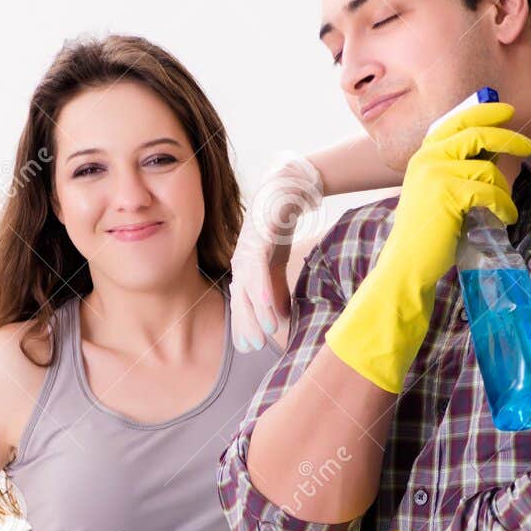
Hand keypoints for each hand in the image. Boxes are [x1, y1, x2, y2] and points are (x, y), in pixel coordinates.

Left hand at [229, 152, 324, 351]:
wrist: (291, 183)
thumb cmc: (280, 222)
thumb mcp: (278, 260)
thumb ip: (276, 287)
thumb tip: (277, 317)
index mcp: (244, 265)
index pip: (241, 300)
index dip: (244, 324)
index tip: (249, 348)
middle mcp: (242, 257)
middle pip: (240, 296)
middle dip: (245, 323)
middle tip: (252, 348)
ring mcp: (249, 244)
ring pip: (249, 283)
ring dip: (256, 309)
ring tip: (266, 332)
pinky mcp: (261, 233)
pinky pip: (261, 263)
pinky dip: (263, 284)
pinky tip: (268, 303)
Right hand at [323, 100, 530, 392]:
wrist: (407, 263)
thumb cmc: (428, 232)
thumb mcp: (439, 190)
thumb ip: (459, 168)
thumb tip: (497, 151)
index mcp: (423, 155)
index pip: (456, 120)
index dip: (483, 111)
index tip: (507, 111)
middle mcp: (427, 158)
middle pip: (477, 133)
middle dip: (508, 137)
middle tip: (529, 146)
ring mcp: (436, 174)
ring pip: (488, 169)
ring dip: (505, 190)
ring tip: (506, 208)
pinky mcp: (449, 193)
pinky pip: (490, 191)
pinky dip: (504, 205)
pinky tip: (505, 217)